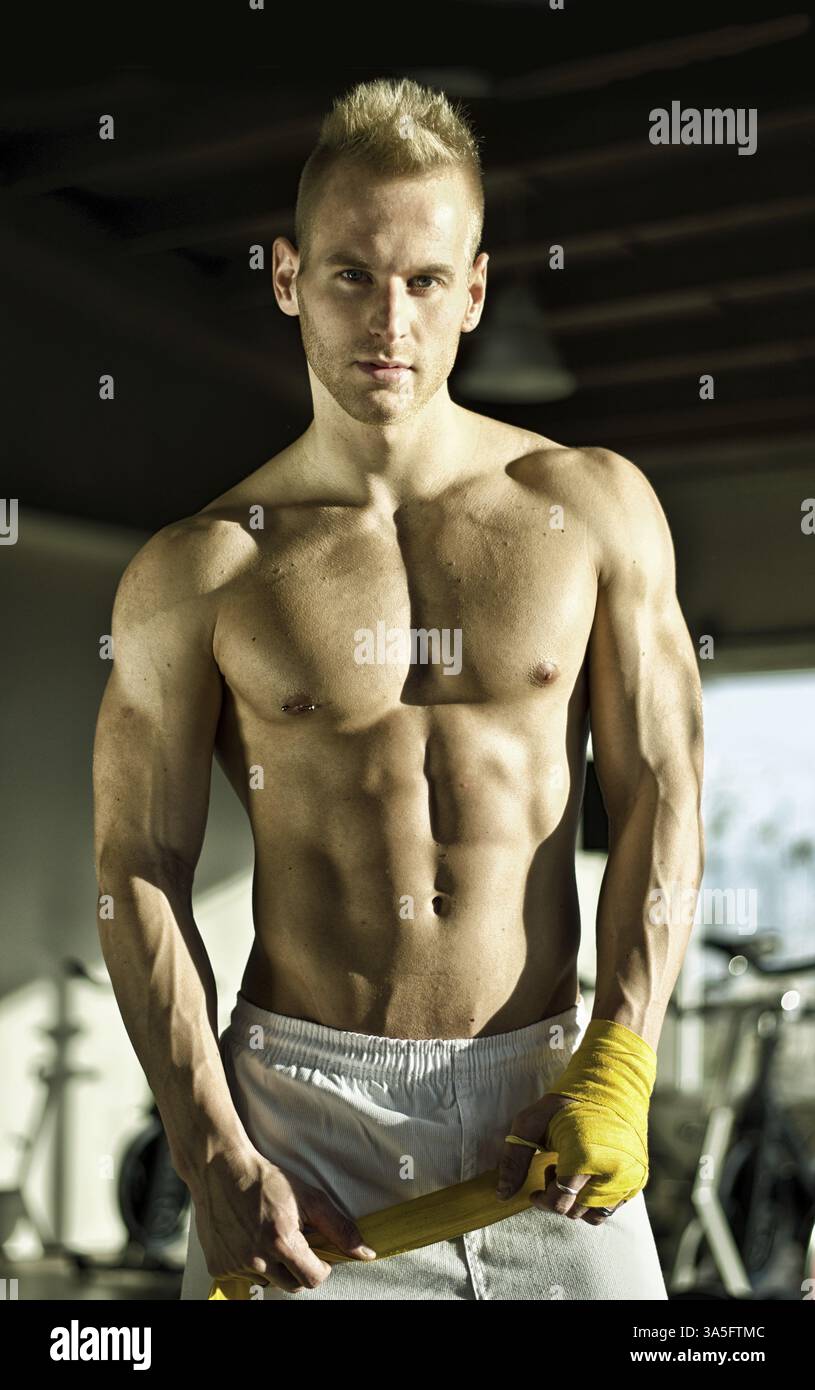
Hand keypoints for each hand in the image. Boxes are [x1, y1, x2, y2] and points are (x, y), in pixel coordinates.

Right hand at [191, 1144, 376, 1292]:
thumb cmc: (266, 1180)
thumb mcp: (308, 1197)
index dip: (321, 1267)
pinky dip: (250, 1263)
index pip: (314, 1279)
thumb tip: (365, 1253)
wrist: (221, 1170)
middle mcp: (256, 1259)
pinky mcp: (218, 1267)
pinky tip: (248, 1238)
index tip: (317, 1252)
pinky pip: (244, 1277)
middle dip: (299, 1267)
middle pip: (292, 1285)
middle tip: (293, 1241)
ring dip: (273, 1266)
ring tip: (267, 1235)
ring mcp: (235, 1265)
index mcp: (281, 1242)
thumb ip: (339, 1228)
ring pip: (268, 1281)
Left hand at [495, 1094, 621, 1224]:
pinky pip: (613, 1207)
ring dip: (576, 1203)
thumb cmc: (567, 1102)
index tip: (533, 1190)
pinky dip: (595, 1200)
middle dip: (557, 1197)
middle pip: (576, 1211)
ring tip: (570, 1174)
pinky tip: (587, 1176)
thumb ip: (514, 1158)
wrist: (612, 1085)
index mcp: (585, 1156)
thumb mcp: (531, 1121)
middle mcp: (612, 1171)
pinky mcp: (639, 1179)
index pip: (559, 1203)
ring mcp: (629, 1177)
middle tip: (552, 1169)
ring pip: (595, 1215)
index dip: (541, 1200)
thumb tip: (503, 1195)